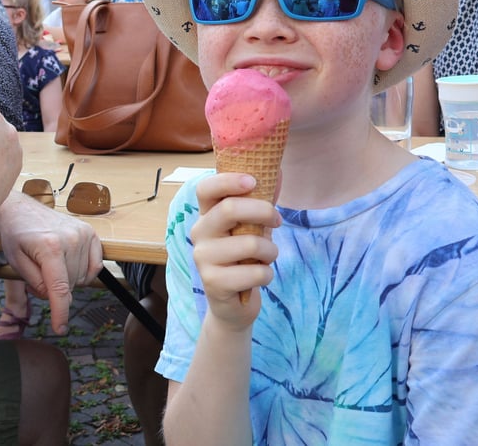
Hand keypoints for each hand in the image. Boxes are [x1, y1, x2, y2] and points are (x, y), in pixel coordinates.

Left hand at [0, 193, 102, 334]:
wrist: (21, 210)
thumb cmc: (16, 236)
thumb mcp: (16, 263)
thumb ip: (37, 283)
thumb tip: (56, 297)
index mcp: (49, 246)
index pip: (59, 289)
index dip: (60, 312)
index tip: (60, 328)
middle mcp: (70, 239)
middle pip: (70, 285)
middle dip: (54, 288)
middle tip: (38, 274)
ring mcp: (83, 234)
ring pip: (81, 278)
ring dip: (67, 279)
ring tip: (50, 264)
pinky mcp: (90, 232)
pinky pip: (95, 266)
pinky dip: (83, 272)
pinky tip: (69, 264)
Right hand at [189, 172, 280, 328]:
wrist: (233, 305)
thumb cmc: (243, 259)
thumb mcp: (251, 228)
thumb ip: (260, 202)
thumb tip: (278, 171)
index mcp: (207, 215)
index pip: (205, 189)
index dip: (228, 180)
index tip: (253, 181)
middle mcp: (200, 233)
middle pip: (229, 209)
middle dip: (264, 211)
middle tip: (278, 219)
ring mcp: (203, 258)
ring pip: (250, 243)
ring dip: (271, 251)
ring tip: (268, 258)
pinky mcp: (213, 283)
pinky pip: (255, 273)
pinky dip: (267, 275)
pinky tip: (260, 278)